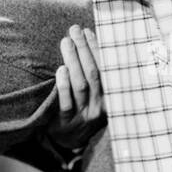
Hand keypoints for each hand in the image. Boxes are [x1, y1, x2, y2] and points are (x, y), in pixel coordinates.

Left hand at [45, 25, 105, 151]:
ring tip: (66, 42)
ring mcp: (84, 115)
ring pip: (80, 85)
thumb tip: (87, 36)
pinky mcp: (67, 122)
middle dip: (84, 49)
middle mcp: (100, 107)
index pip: (106, 69)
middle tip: (74, 30)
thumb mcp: (95, 93)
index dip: (97, 49)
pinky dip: (64, 84)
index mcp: (110, 97)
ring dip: (73, 61)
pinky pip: (66, 102)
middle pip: (93, 74)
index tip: (88, 31)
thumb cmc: (83, 108)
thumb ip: (95, 71)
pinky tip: (61, 69)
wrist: (69, 141)